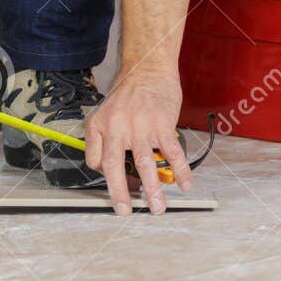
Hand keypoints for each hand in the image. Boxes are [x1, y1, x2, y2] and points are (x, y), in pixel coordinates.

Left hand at [84, 69, 192, 216]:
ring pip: (145, 164)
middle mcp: (117, 127)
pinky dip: (180, 171)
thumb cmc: (127, 93)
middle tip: (125, 211)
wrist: (147, 69)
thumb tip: (109, 168)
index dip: (104, 177)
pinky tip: (185, 184)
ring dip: (153, 190)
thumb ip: (103, 137)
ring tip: (158, 208)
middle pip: (114, 166)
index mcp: (100, 125)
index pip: (95, 159)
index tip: (115, 189)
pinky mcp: (162, 125)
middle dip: (120, 192)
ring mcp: (140, 126)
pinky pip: (171, 153)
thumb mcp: (104, 112)